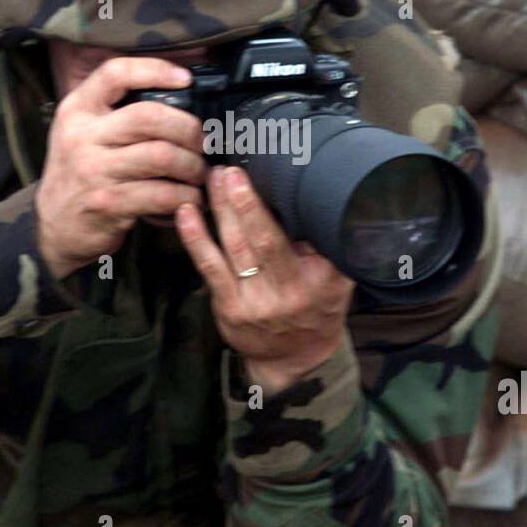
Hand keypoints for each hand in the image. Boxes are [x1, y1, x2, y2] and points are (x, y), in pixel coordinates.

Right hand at [36, 57, 206, 279]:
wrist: (56, 224)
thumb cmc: (82, 172)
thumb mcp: (84, 132)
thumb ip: (117, 111)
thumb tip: (179, 92)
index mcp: (77, 110)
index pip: (115, 74)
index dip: (155, 70)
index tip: (186, 79)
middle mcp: (81, 135)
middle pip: (149, 117)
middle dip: (188, 129)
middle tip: (203, 143)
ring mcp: (94, 170)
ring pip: (162, 156)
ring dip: (192, 166)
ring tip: (199, 173)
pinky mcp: (109, 203)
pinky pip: (161, 194)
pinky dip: (186, 196)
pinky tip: (191, 198)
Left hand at [176, 165, 353, 392]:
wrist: (296, 358)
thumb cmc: (318, 305)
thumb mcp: (340, 276)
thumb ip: (333, 243)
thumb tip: (326, 194)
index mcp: (322, 276)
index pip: (306, 232)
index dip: (288, 201)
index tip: (275, 170)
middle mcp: (290, 290)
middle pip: (265, 237)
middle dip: (246, 201)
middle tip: (232, 168)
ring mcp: (257, 301)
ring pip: (235, 246)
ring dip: (222, 209)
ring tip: (214, 177)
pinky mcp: (229, 307)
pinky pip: (209, 266)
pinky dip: (196, 238)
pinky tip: (186, 213)